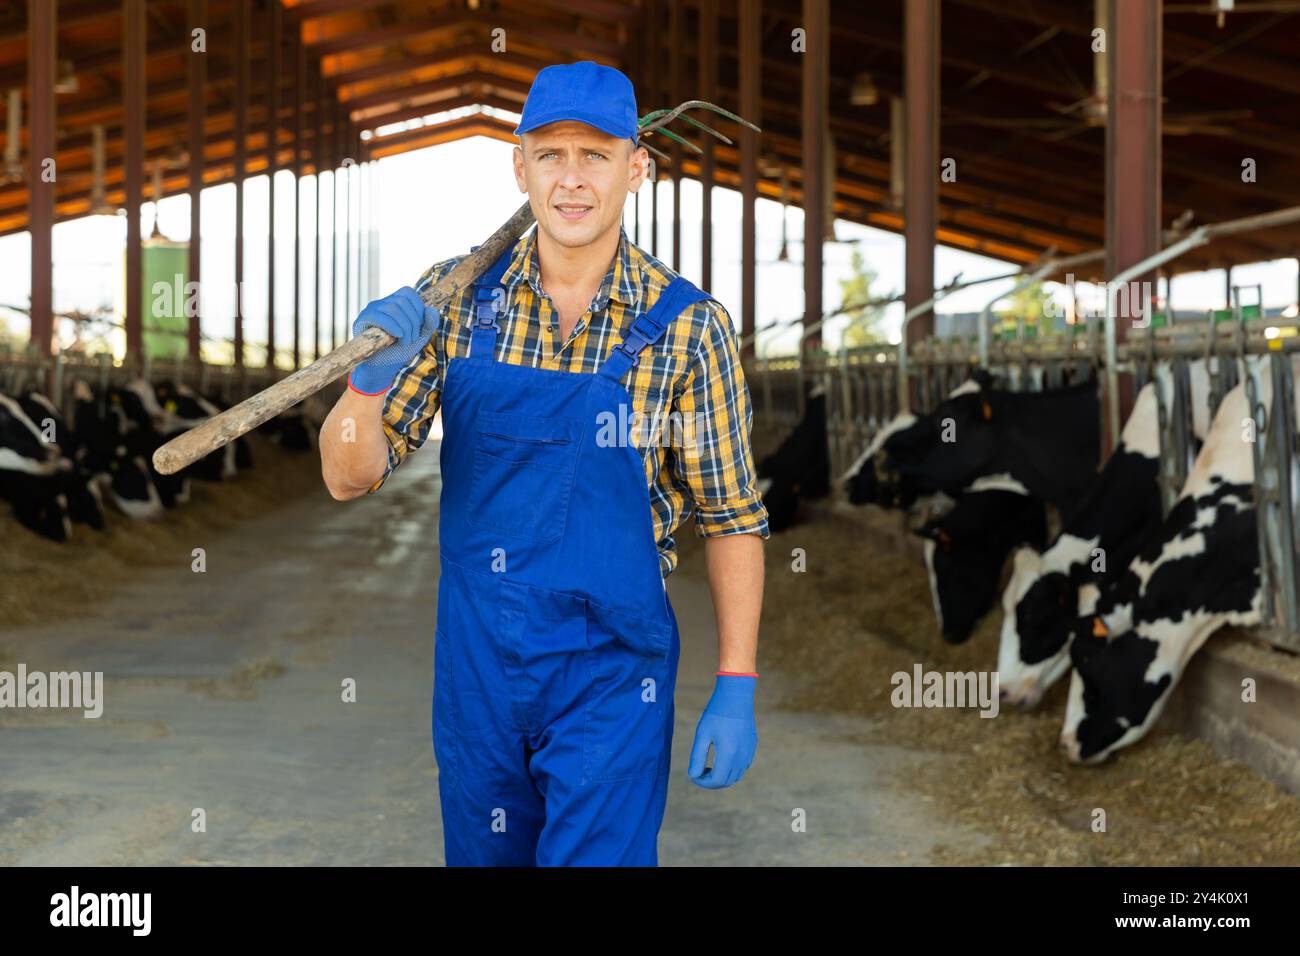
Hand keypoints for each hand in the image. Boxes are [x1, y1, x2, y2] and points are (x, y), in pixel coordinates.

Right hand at [348, 286, 440, 394]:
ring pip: (393, 308)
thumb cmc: (400, 350)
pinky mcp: (362, 320)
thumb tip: (431, 309)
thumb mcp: (420, 336)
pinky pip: (377, 316)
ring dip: (404, 327)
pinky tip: (397, 336)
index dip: (418, 309)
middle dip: (413, 322)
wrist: (384, 367)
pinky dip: (391, 326)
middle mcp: (382, 303)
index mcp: (394, 302)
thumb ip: (429, 323)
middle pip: (402, 301)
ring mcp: (371, 310)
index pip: (408, 293)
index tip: (419, 328)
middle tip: (412, 339)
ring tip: (404, 342)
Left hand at [688, 674, 756, 788]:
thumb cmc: (716, 713)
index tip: (693, 776)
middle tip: (699, 773)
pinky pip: (743, 766)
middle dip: (711, 782)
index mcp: (729, 754)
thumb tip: (692, 776)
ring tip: (708, 767)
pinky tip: (722, 758)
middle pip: (727, 782)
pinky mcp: (752, 746)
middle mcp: (742, 756)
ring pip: (736, 776)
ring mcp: (749, 752)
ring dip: (722, 776)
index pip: (716, 780)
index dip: (703, 782)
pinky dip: (731, 769)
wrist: (736, 696)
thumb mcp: (702, 734)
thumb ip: (697, 757)